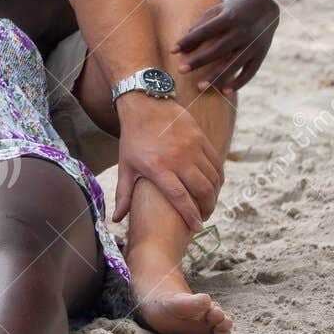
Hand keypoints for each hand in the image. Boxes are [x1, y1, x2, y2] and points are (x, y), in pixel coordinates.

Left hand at [112, 95, 221, 231]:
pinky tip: (214, 186)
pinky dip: (218, 178)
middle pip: (202, 190)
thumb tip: (115, 219)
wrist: (146, 105)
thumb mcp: (126, 166)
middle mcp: (178, 158)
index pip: (179, 197)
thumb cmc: (133, 139)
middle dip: (207, 208)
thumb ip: (124, 194)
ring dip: (214, 194)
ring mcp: (192, 147)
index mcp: (157, 167)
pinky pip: (216, 163)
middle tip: (204, 217)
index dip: (190, 215)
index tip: (197, 228)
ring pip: (213, 178)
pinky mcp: (202, 139)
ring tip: (208, 203)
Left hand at [172, 0, 277, 94]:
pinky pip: (250, 71)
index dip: (188, 41)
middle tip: (180, 70)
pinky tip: (224, 91)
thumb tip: (184, 48)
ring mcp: (253, 44)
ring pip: (234, 63)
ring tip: (200, 88)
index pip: (205, 31)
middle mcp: (242, 31)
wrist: (265, 6)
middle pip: (218, 49)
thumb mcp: (217, 10)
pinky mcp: (261, 54)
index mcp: (229, 18)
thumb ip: (200, 27)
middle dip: (199, 61)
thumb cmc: (233, 9)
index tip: (172, 50)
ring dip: (217, 77)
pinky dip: (238, 82)